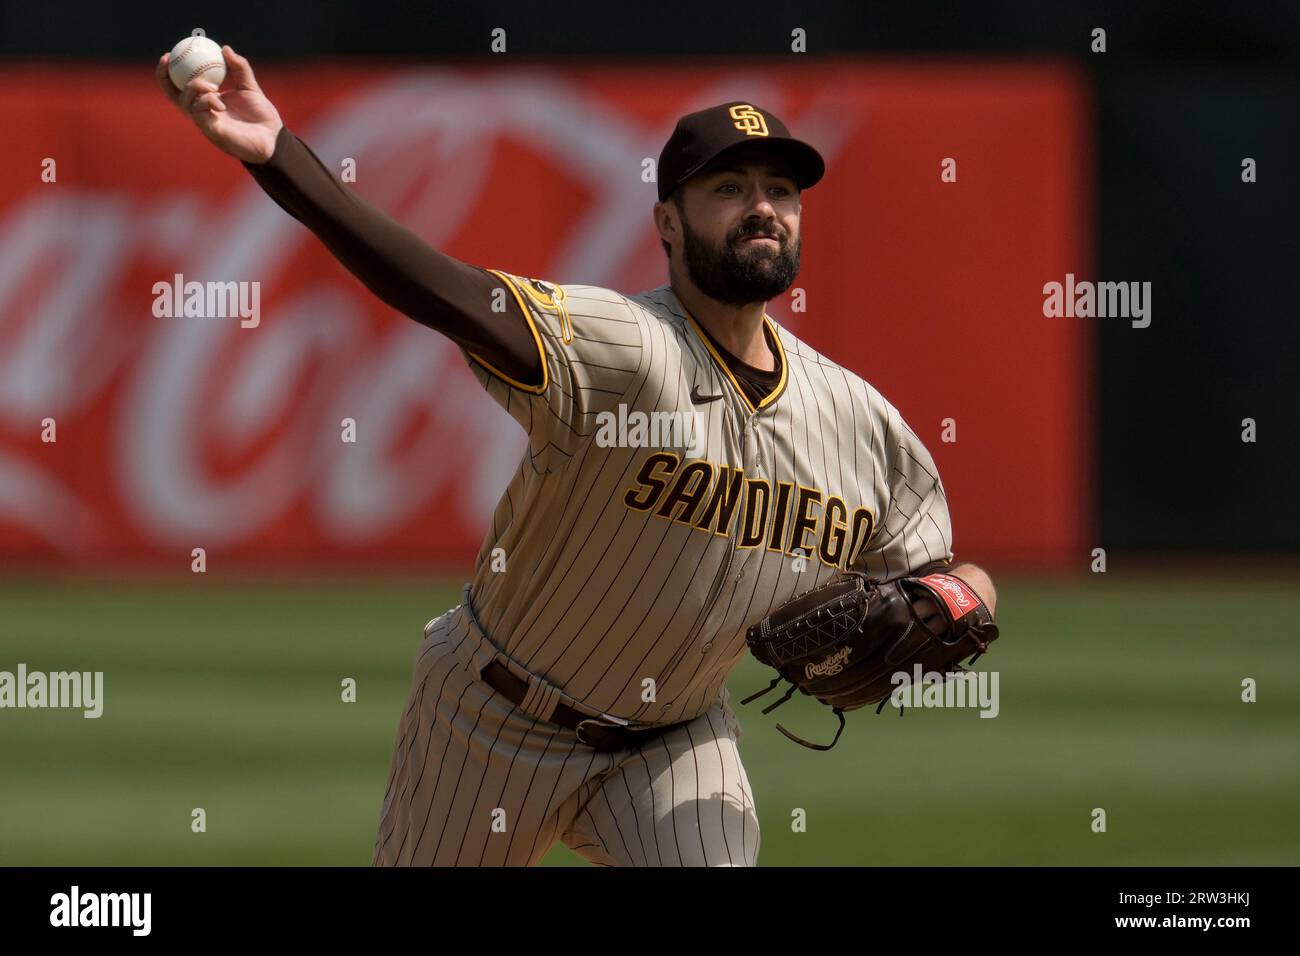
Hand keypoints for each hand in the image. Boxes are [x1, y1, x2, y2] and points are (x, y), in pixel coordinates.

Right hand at [155, 45, 283, 163]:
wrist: (273, 138)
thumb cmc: (261, 116)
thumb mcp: (250, 87)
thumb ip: (239, 68)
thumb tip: (225, 48)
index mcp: (208, 100)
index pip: (181, 85)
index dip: (169, 71)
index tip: (169, 53)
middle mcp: (202, 111)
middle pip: (173, 94)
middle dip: (164, 77)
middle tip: (168, 60)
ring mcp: (205, 122)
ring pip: (186, 102)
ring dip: (195, 87)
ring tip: (213, 87)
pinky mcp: (211, 132)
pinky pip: (199, 115)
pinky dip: (207, 102)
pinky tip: (220, 103)